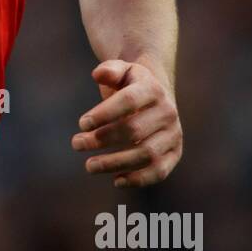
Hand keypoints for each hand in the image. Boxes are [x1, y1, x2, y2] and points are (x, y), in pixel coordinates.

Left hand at [70, 58, 182, 188]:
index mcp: (153, 89)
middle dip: (102, 139)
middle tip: (76, 144)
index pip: (128, 101)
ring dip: (115, 163)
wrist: (155, 96)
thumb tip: (98, 75)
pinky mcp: (175, 153)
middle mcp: (168, 112)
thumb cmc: (129, 85)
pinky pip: (160, 170)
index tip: (81, 124)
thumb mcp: (120, 71)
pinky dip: (138, 179)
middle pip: (134, 130)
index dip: (104, 114)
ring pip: (146, 154)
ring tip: (89, 166)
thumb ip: (109, 70)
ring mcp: (173, 134)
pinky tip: (116, 180)